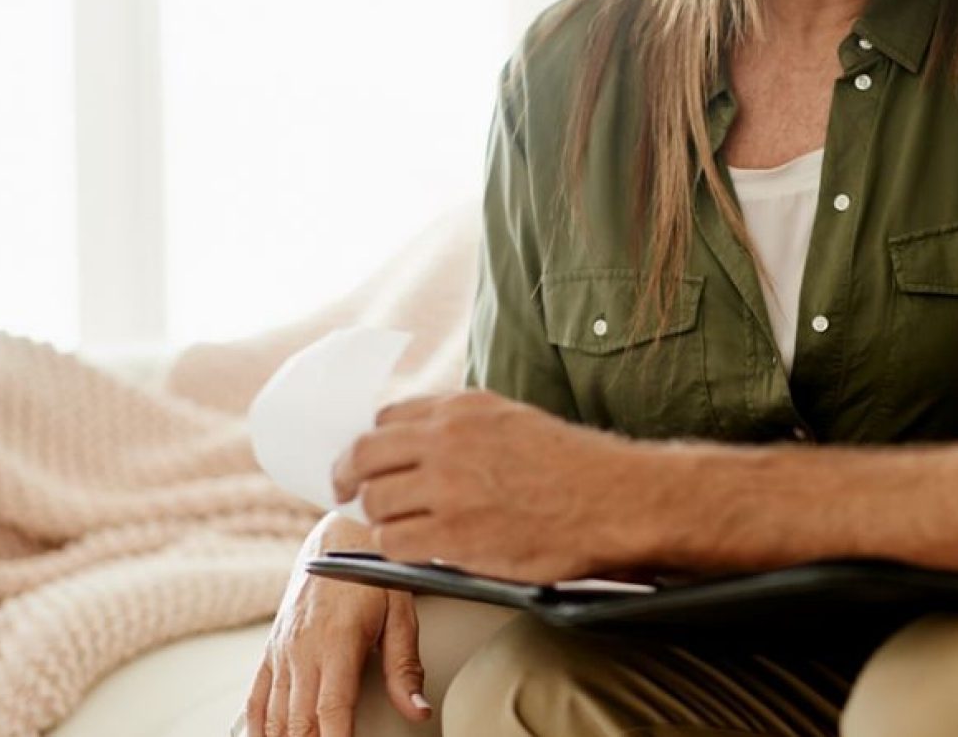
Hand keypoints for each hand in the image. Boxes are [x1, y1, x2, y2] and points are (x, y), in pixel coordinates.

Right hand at [242, 513, 430, 736]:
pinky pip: (256, 697)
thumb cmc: (372, 573)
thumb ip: (405, 667)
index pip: (332, 709)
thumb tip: (417, 710)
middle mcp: (303, 649)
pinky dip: (258, 726)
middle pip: (300, 721)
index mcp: (337, 641)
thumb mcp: (401, 613)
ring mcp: (282, 651)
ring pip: (276, 715)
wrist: (337, 536)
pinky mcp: (271, 649)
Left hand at [331, 390, 646, 581]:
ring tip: (393, 526)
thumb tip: (418, 444)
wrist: (613, 499)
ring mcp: (447, 488)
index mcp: (462, 409)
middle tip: (344, 491)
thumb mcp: (513, 420)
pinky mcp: (453, 534)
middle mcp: (446, 441)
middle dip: (346, 476)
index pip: (386, 417)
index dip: (370, 442)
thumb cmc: (574, 466)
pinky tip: (415, 549)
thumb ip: (464, 427)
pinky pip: (394, 542)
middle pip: (364, 455)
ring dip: (378, 517)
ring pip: (374, 501)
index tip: (365, 459)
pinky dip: (397, 548)